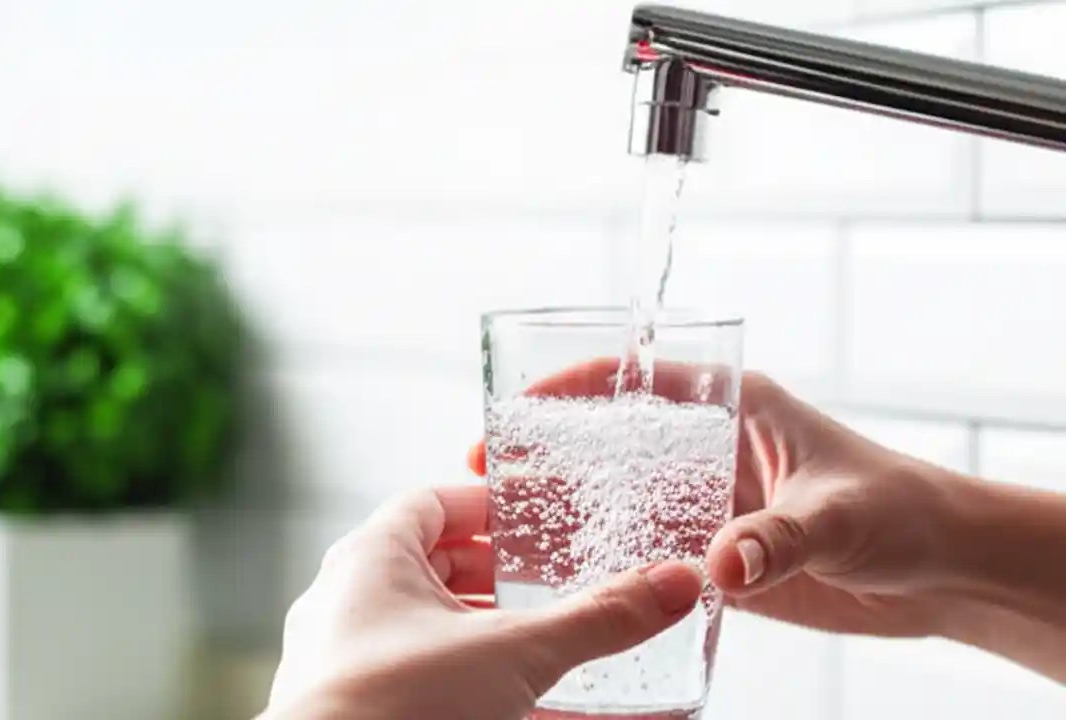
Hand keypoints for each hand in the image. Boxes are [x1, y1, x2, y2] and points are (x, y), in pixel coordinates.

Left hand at [262, 486, 704, 719]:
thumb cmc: (396, 707)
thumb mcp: (514, 653)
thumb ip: (596, 618)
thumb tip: (672, 582)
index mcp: (370, 559)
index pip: (430, 503)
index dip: (486, 503)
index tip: (535, 514)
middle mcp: (347, 604)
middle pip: (428, 566)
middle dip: (493, 574)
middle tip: (548, 579)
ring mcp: (345, 662)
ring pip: (424, 629)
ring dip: (481, 631)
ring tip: (539, 642)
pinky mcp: (356, 710)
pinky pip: (420, 680)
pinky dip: (468, 682)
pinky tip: (521, 707)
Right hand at [467, 361, 959, 638]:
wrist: (937, 571)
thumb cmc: (903, 511)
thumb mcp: (840, 515)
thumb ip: (780, 539)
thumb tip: (721, 567)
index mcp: (735, 405)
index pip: (639, 375)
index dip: (573, 382)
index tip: (518, 403)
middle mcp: (709, 447)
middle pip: (609, 437)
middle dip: (546, 450)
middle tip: (486, 473)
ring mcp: (706, 500)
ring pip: (618, 496)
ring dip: (567, 508)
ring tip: (504, 527)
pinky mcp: (712, 549)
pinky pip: (645, 550)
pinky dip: (607, 561)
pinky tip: (566, 579)